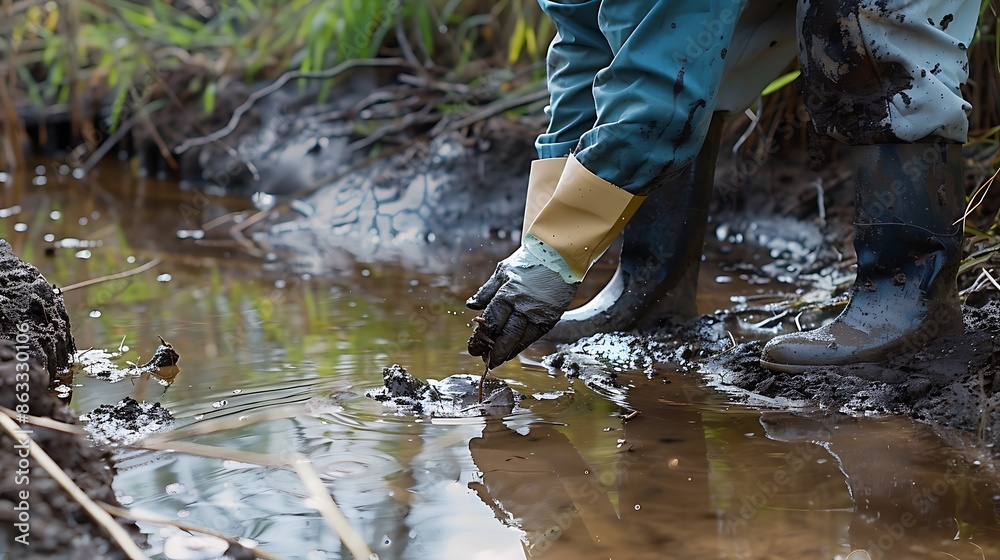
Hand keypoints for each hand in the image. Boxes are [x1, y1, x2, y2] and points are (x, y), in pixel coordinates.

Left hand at [467, 247, 577, 368]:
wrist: (560, 255)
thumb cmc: (529, 260)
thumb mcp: (503, 271)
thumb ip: (487, 291)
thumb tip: (472, 306)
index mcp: (508, 293)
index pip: (490, 322)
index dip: (480, 338)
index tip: (473, 348)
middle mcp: (523, 306)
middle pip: (506, 336)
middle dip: (493, 351)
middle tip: (484, 361)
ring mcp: (538, 313)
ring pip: (521, 340)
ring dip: (507, 352)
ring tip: (496, 360)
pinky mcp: (550, 317)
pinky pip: (534, 336)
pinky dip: (522, 345)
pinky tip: (513, 351)